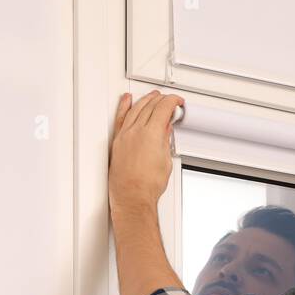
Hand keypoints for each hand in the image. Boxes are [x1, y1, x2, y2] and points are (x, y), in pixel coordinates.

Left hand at [108, 89, 184, 216]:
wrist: (132, 197)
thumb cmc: (147, 185)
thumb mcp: (165, 160)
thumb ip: (165, 140)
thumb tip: (165, 129)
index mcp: (151, 134)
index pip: (163, 108)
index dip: (172, 102)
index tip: (177, 102)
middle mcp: (136, 131)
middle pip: (150, 106)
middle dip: (161, 100)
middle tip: (169, 101)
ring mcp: (125, 135)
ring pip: (135, 109)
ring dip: (145, 100)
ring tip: (152, 97)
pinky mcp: (117, 141)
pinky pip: (121, 118)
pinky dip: (125, 106)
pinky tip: (127, 100)